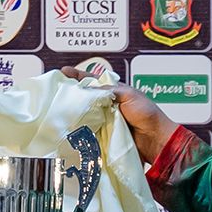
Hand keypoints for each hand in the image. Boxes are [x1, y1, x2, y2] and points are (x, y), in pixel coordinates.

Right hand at [60, 67, 177, 167]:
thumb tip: (89, 90)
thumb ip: (109, 90)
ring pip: (84, 116)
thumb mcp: (129, 95)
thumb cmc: (147, 114)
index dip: (78, 76)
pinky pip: (89, 132)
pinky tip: (71, 128)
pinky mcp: (103, 136)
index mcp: (113, 92)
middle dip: (71, 96)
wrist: (154, 139)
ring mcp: (104, 121)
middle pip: (84, 99)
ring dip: (74, 114)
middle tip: (57, 93)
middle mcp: (106, 106)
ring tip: (59, 110)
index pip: (92, 81)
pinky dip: (81, 131)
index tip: (64, 72)